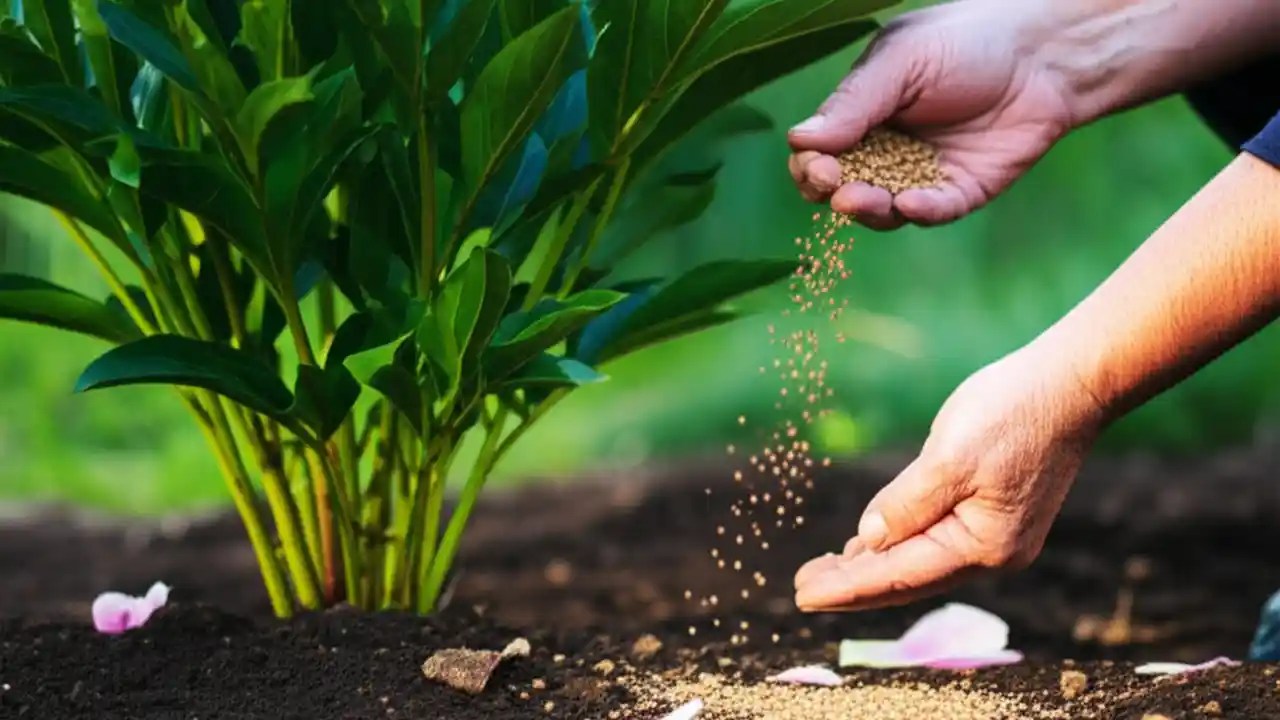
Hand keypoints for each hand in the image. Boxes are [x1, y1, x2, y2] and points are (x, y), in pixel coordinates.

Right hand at [788, 0, 1076, 228]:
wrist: (1045, 51)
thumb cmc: (967, 40)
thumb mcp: (901, 60)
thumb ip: (854, 101)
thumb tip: (799, 140)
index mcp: (862, 115)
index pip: (819, 152)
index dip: (809, 164)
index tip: (814, 165)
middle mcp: (886, 149)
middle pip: (842, 186)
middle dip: (829, 190)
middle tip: (830, 183)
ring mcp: (922, 174)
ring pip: (882, 209)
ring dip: (867, 209)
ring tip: (858, 199)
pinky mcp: (961, 191)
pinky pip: (934, 212)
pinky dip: (920, 212)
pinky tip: (909, 204)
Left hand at [793, 346, 1105, 611]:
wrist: (1072, 384)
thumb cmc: (1012, 412)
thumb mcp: (949, 456)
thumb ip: (905, 504)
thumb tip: (867, 543)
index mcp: (982, 545)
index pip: (898, 576)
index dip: (846, 588)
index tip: (802, 595)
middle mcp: (992, 553)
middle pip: (908, 578)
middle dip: (853, 584)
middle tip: (800, 588)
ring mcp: (997, 538)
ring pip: (921, 562)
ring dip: (873, 568)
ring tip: (826, 573)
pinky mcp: (995, 516)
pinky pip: (936, 542)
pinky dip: (900, 546)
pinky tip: (871, 547)